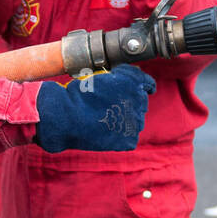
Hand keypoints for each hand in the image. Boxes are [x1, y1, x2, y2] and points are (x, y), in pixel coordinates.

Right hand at [34, 65, 155, 153]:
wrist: (69, 117)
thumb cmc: (78, 95)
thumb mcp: (100, 78)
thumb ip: (117, 79)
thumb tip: (123, 82)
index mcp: (133, 81)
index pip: (147, 83)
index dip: (144, 87)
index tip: (143, 90)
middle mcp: (139, 100)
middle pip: (141, 103)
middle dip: (130, 104)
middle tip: (110, 108)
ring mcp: (136, 121)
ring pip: (135, 122)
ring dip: (125, 121)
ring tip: (105, 122)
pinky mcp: (130, 139)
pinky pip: (129, 138)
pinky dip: (120, 137)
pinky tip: (106, 134)